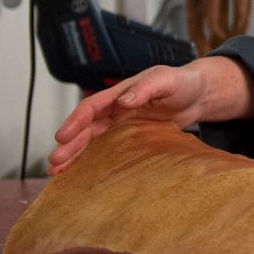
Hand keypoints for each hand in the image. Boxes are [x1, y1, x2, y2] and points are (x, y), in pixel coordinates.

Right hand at [48, 56, 253, 174]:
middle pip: (87, 128)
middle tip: (54, 162)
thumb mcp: (166, 80)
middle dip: (69, 144)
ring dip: (76, 155)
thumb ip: (146, 88)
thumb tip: (125, 100)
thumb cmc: (182, 82)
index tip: (61, 136)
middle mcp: (116, 109)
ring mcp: (123, 125)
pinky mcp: (133, 138)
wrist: (199, 94)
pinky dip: (95, 160)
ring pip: (93, 141)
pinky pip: (110, 149)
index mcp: (120, 93)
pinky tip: (83, 174)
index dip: (75, 122)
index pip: (91, 108)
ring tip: (58, 172)